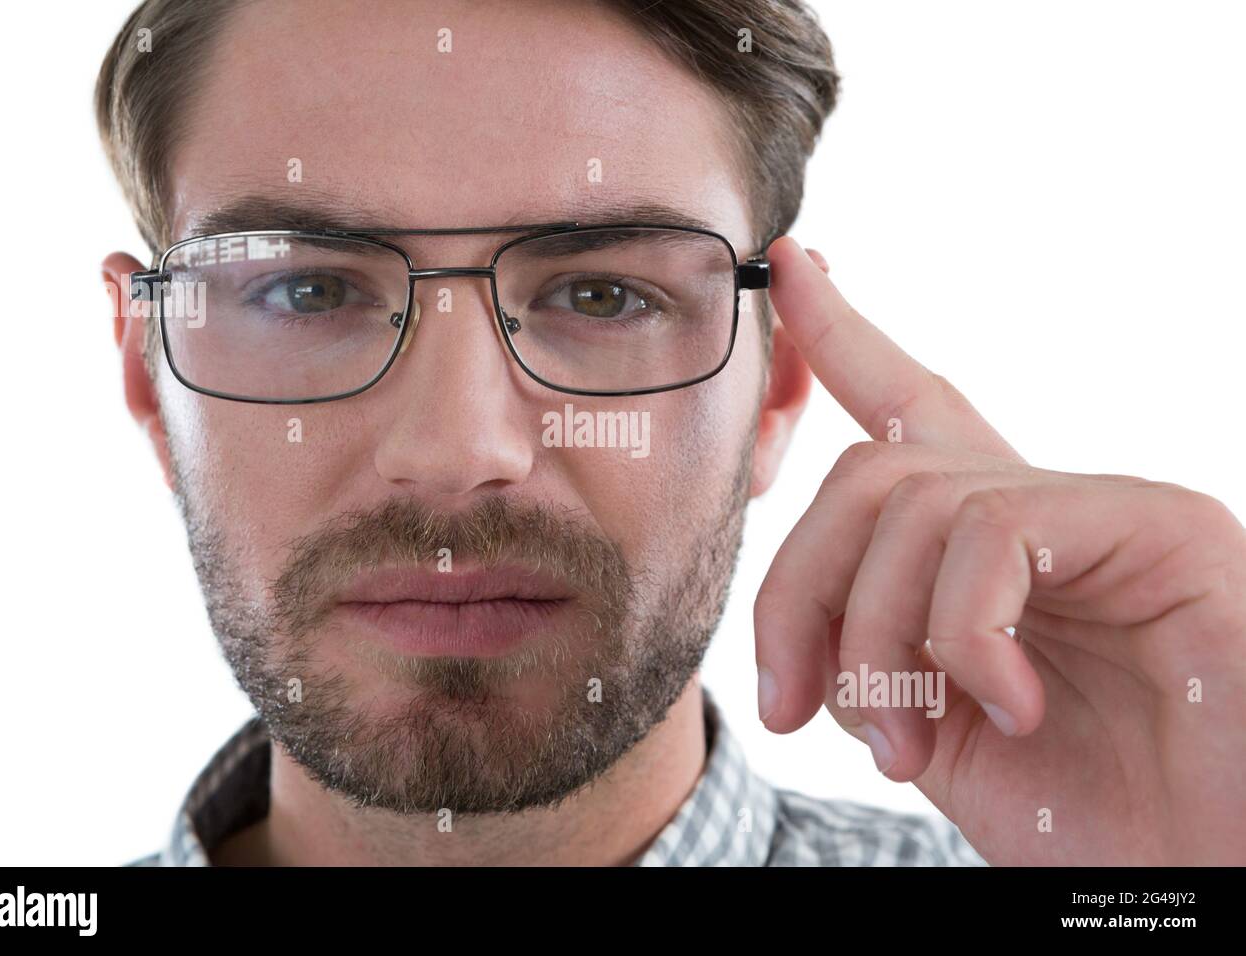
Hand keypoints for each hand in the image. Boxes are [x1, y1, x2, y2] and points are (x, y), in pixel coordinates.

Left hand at [754, 236, 1245, 864]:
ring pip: (913, 500)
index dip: (842, 338)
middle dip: (798, 589)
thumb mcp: (933, 732)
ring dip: (875, 640)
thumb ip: (868, 653)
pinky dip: (967, 638)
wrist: (1206, 869)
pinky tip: (1011, 707)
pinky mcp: (1164, 525)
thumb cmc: (1086, 814)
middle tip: (794, 708)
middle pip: (868, 472)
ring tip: (907, 746)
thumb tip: (809, 617)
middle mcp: (1047, 510)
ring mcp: (1107, 509)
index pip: (907, 409)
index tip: (792, 268)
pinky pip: (996, 531)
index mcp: (992, 553)